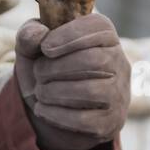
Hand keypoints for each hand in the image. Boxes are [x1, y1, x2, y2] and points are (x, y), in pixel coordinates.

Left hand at [14, 12, 130, 149]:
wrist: (51, 108)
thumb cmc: (46, 69)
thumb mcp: (31, 48)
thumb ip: (29, 34)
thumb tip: (38, 35)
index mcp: (105, 36)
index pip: (99, 27)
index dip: (70, 35)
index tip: (45, 48)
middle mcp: (120, 63)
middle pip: (95, 60)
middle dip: (57, 67)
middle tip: (38, 73)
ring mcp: (119, 95)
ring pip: (92, 91)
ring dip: (55, 91)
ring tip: (40, 91)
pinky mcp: (111, 122)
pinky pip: (85, 119)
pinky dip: (56, 114)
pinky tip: (41, 109)